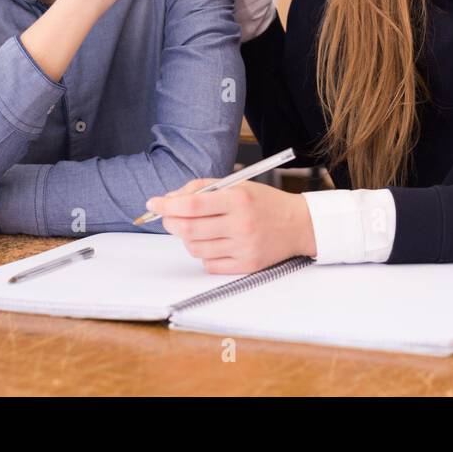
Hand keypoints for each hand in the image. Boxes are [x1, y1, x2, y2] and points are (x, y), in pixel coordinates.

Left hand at [146, 179, 315, 273]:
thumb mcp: (238, 185)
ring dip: (187, 238)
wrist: (299, 225)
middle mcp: (242, 225)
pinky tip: (213, 242)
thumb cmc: (265, 202)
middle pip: (189, 229)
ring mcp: (244, 248)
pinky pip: (208, 263)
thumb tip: (170, 199)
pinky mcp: (246, 266)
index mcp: (239, 200)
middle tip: (168, 216)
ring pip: (195, 248)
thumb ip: (203, 189)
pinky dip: (203, 252)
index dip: (167, 205)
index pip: (193, 205)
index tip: (153, 203)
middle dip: (171, 222)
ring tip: (197, 228)